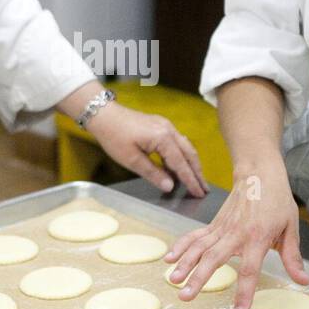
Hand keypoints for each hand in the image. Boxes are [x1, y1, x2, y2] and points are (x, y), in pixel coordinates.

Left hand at [87, 102, 207, 196]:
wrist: (104, 115)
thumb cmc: (114, 136)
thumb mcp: (131, 160)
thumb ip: (153, 173)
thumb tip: (170, 186)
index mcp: (163, 138)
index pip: (181, 164)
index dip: (191, 180)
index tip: (199, 193)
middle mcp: (169, 130)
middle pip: (189, 154)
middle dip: (198, 172)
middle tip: (204, 189)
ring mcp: (166, 125)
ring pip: (185, 147)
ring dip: (191, 164)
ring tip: (196, 180)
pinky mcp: (160, 125)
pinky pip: (177, 142)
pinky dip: (181, 155)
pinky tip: (178, 166)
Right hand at [164, 160, 308, 308]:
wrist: (258, 173)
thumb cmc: (277, 200)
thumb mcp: (291, 227)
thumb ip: (293, 257)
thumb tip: (304, 281)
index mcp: (257, 237)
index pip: (249, 271)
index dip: (243, 294)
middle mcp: (235, 234)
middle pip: (214, 259)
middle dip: (198, 278)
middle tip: (185, 296)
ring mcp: (221, 228)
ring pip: (199, 248)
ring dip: (184, 264)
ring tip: (173, 281)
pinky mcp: (214, 225)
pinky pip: (195, 237)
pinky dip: (181, 247)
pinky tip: (169, 259)